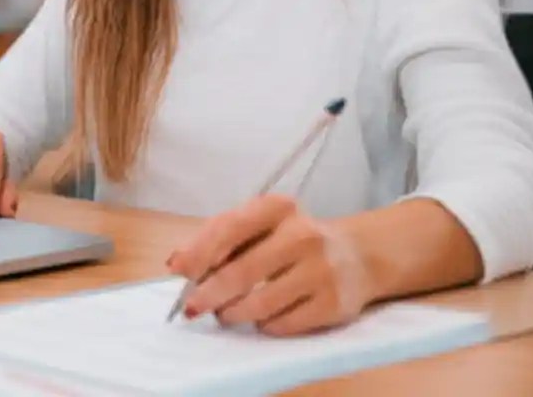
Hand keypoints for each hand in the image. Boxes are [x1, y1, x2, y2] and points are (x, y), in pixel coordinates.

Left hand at [168, 194, 374, 336]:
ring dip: (232, 313)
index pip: (229, 229)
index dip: (199, 253)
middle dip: (208, 294)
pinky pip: (282, 324)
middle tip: (191, 308)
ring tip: (224, 313)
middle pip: (241, 272)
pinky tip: (260, 318)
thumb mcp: (259, 225)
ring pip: (260, 303)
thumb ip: (217, 237)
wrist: (356, 256)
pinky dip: (262, 325)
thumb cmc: (290, 240)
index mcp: (277, 208)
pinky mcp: (333, 304)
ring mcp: (321, 270)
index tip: (179, 273)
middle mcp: (302, 235)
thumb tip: (176, 263)